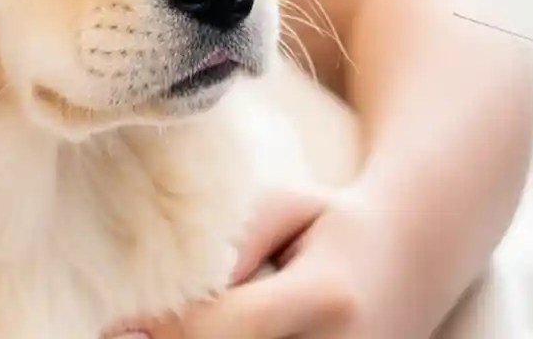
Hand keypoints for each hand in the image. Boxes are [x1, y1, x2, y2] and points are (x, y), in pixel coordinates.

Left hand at [107, 187, 442, 338]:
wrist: (415, 260)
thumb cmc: (335, 225)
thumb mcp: (286, 207)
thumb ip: (230, 245)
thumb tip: (156, 311)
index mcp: (328, 297)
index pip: (226, 329)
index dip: (164, 334)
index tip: (117, 330)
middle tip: (134, 336)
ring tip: (172, 333)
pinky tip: (222, 338)